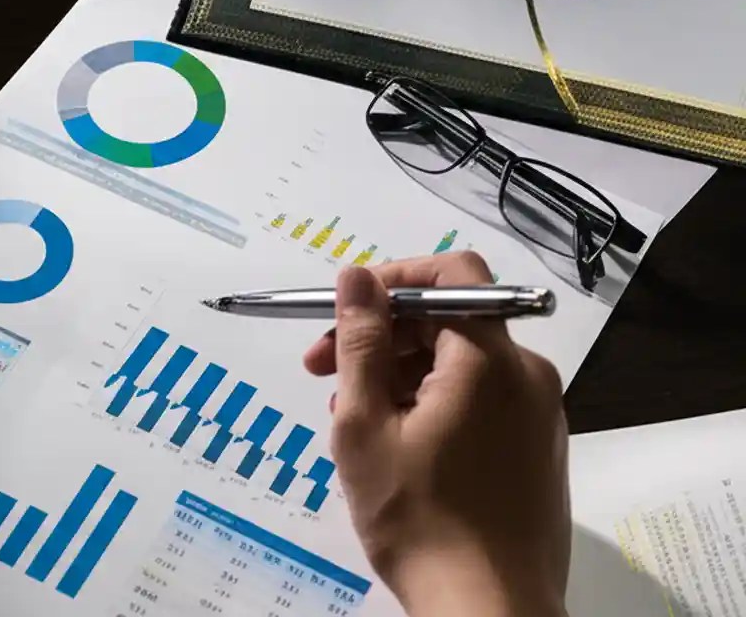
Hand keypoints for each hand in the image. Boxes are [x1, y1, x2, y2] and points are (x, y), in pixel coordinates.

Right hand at [305, 253, 568, 616]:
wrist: (488, 610)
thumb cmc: (418, 519)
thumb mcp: (366, 427)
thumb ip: (361, 343)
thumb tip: (356, 277)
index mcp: (489, 360)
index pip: (450, 275)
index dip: (392, 279)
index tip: (344, 312)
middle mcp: (526, 375)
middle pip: (450, 319)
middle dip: (382, 335)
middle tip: (320, 370)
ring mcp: (537, 413)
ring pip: (460, 363)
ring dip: (400, 374)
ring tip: (348, 420)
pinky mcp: (535, 448)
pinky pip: (479, 399)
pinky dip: (432, 403)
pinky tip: (392, 444)